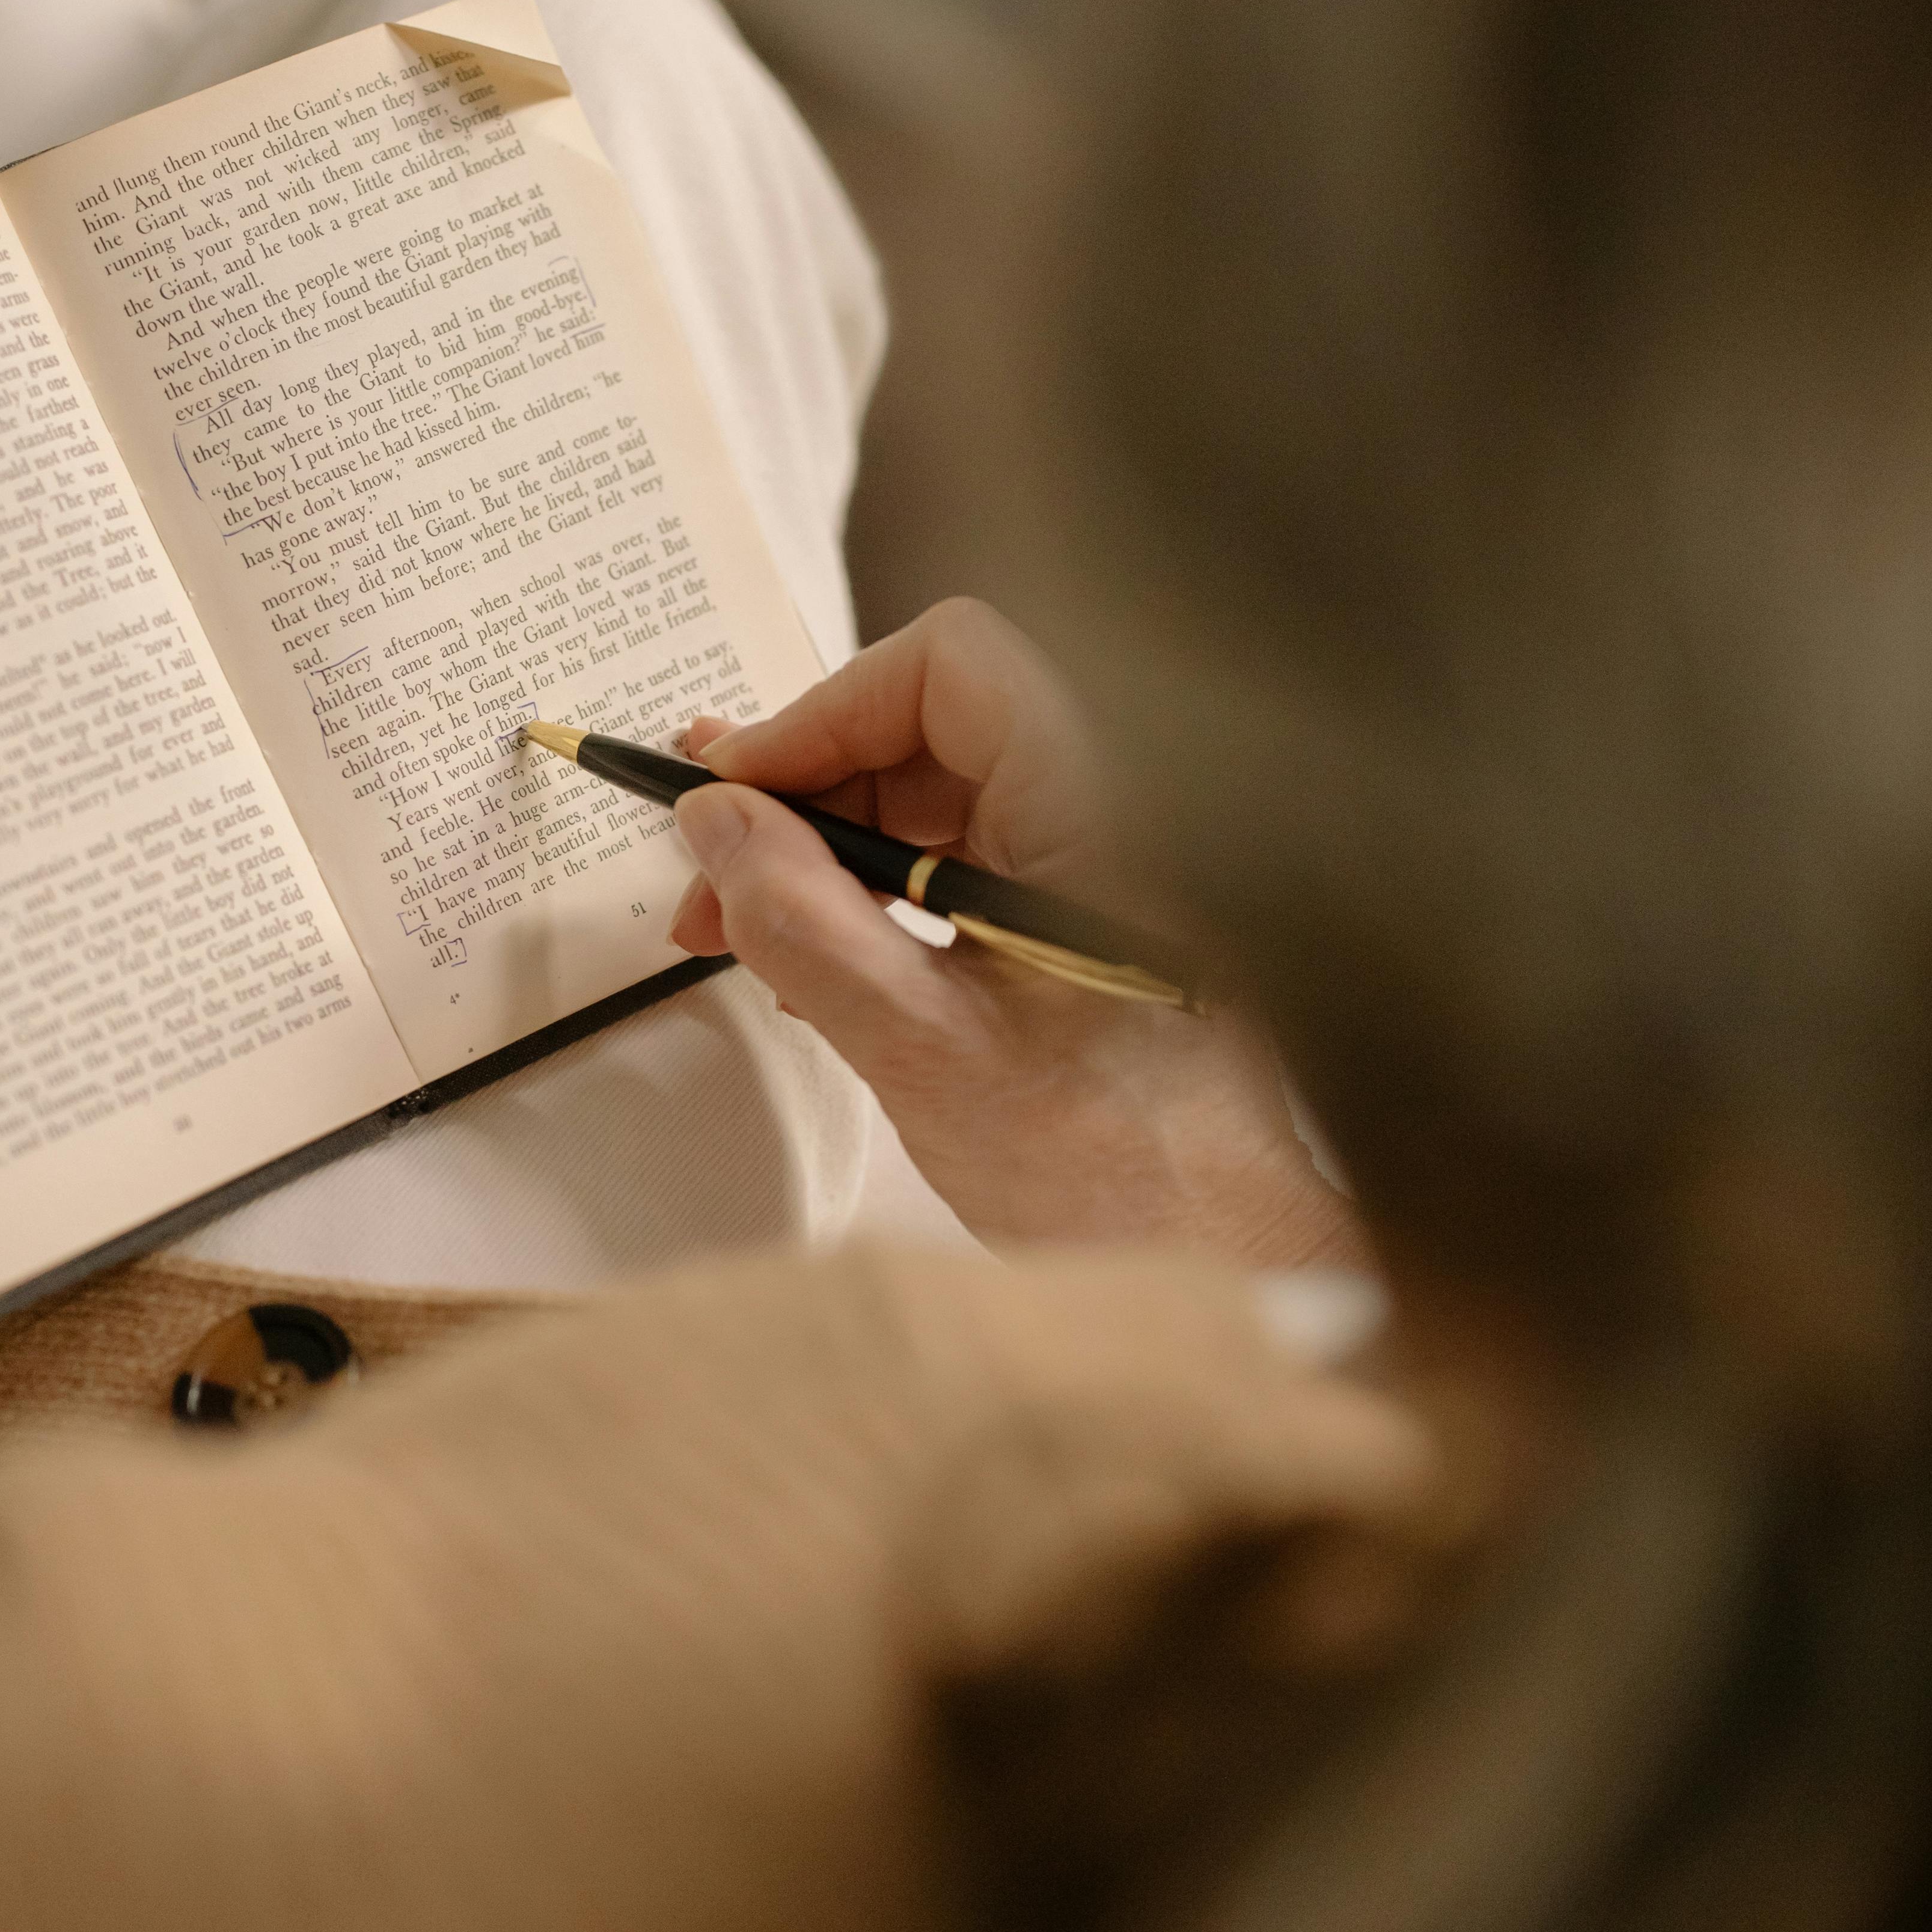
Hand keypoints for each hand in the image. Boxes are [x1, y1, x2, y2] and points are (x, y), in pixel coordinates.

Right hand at [667, 597, 1356, 1262]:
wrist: (1220, 1265)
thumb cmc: (1117, 1174)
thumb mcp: (920, 1047)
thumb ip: (802, 919)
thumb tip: (716, 824)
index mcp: (1109, 808)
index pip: (949, 667)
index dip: (824, 712)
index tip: (736, 791)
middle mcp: (1127, 809)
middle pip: (936, 724)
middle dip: (810, 790)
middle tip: (711, 867)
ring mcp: (1117, 861)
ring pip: (946, 793)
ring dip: (836, 847)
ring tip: (743, 925)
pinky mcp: (1100, 912)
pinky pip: (975, 854)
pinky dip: (887, 892)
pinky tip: (819, 957)